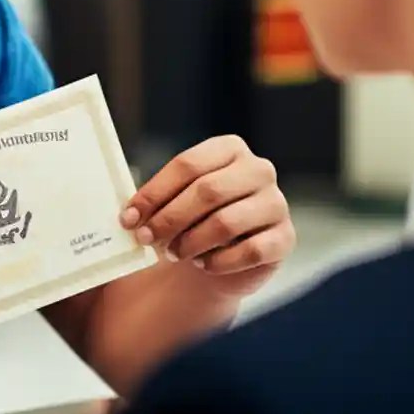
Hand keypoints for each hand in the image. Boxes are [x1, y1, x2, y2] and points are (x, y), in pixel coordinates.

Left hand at [121, 135, 295, 295]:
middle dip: (170, 218)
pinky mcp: (285, 238)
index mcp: (230, 148)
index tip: (128, 217)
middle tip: (146, 238)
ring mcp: (276, 203)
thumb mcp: (173, 202)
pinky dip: (219, 262)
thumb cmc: (192, 221)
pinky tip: (204, 265)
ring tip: (174, 253)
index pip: (188, 165)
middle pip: (207, 191)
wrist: (221, 256)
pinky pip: (250, 251)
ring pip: (226, 222)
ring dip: (191, 242)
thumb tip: (129, 213)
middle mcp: (259, 169)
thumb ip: (154, 201)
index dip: (154, 192)